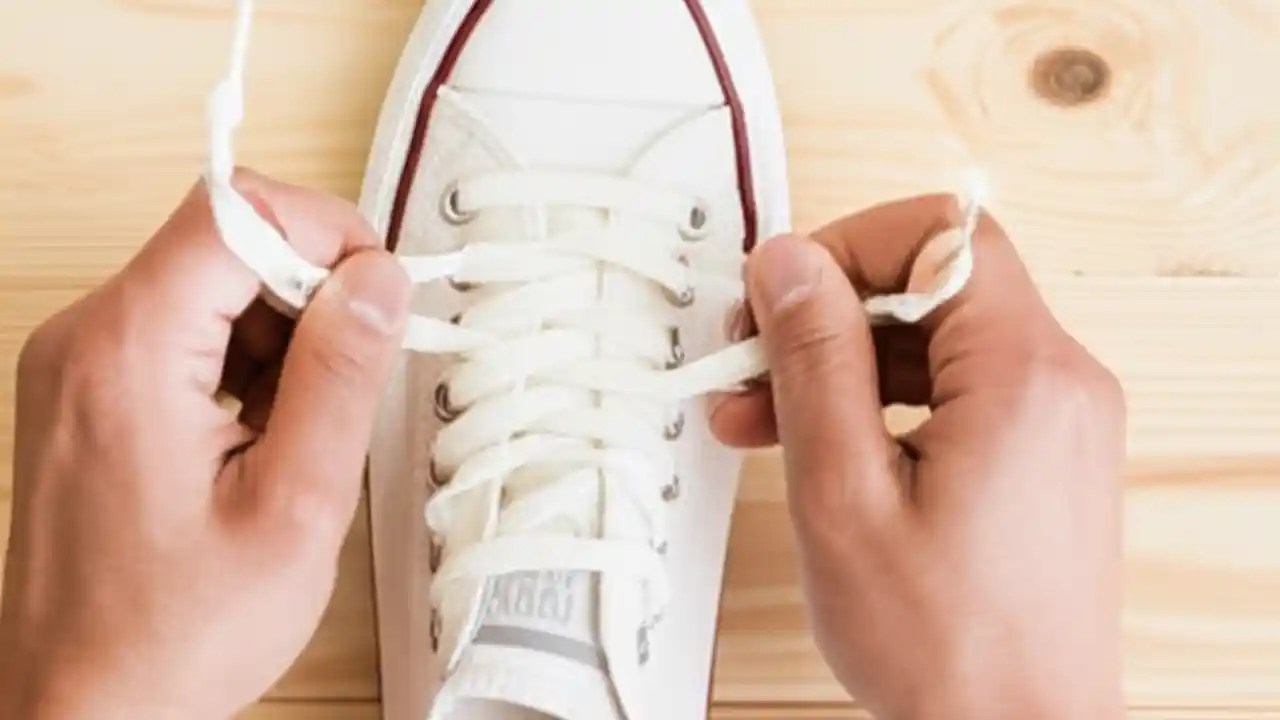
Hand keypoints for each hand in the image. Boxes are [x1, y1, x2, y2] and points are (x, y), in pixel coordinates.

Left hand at [0, 172, 409, 718]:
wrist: (89, 708)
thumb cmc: (173, 634)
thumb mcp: (295, 507)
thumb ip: (340, 378)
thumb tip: (377, 282)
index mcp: (127, 352)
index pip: (234, 211)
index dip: (323, 232)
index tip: (375, 294)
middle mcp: (86, 340)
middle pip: (222, 241)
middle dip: (309, 292)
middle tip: (352, 375)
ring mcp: (81, 365)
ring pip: (209, 285)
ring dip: (280, 335)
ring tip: (300, 430)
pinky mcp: (92, 392)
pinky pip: (184, 332)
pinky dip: (244, 363)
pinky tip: (265, 436)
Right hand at [710, 196, 1125, 719]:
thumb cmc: (948, 649)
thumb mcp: (845, 494)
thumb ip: (814, 363)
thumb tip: (788, 264)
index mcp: (1025, 376)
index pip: (940, 238)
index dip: (846, 249)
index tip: (778, 295)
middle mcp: (1058, 385)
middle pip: (932, 288)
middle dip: (827, 317)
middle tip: (751, 360)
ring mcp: (1054, 422)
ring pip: (934, 345)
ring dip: (841, 368)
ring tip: (762, 418)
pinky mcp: (1038, 457)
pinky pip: (954, 394)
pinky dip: (880, 407)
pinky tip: (817, 446)